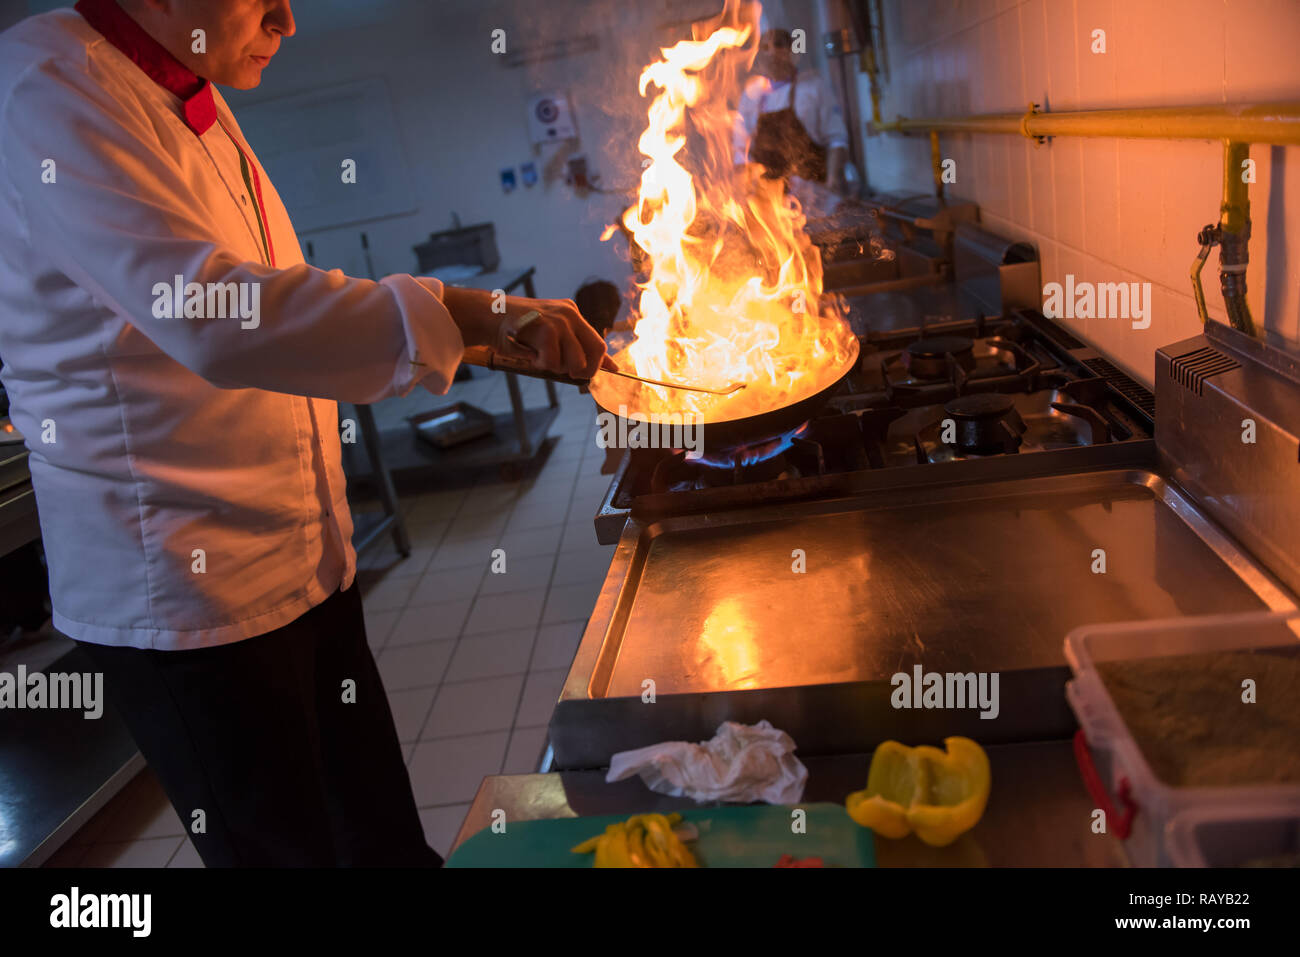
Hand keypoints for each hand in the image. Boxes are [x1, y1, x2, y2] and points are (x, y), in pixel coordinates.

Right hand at [496, 298, 612, 379]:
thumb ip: (574, 347)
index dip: (601, 362)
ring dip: (557, 367)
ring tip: (541, 357)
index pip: (598, 342)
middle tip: (568, 372)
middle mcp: (569, 314)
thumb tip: (607, 366)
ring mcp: (559, 321)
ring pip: (575, 361)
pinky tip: (530, 353)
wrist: (489, 316)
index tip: (610, 373)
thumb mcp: (550, 335)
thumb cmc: (518, 331)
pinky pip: (553, 362)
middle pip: (596, 351)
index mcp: (572, 314)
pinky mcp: (546, 329)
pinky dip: (541, 364)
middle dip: (585, 370)